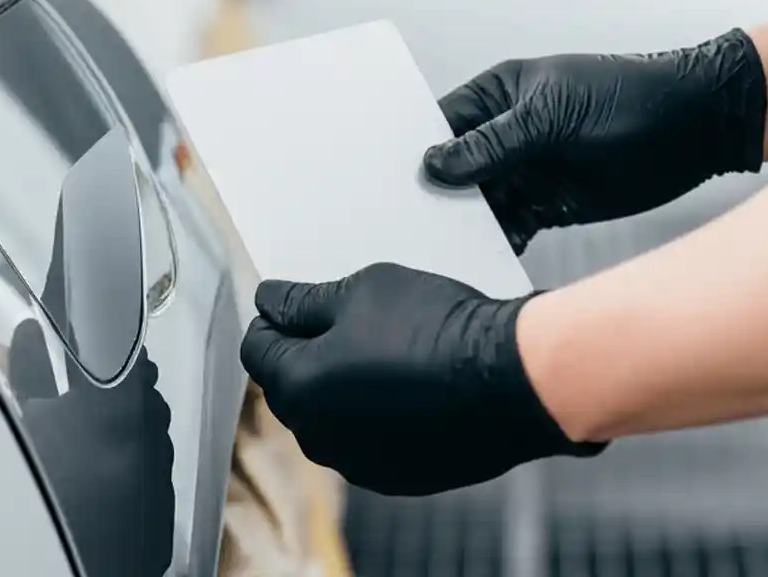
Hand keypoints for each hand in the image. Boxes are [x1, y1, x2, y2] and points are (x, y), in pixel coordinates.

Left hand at [240, 263, 602, 495]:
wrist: (511, 379)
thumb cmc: (438, 329)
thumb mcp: (361, 290)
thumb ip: (304, 301)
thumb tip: (272, 301)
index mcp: (298, 387)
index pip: (255, 348)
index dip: (272, 317)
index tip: (290, 300)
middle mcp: (318, 435)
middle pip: (288, 386)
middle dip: (303, 353)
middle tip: (341, 320)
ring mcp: (357, 462)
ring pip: (328, 416)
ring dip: (339, 386)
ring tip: (381, 350)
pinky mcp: (396, 477)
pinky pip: (367, 439)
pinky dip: (375, 414)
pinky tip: (407, 384)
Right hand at [423, 28, 767, 252]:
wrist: (697, 128)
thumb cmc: (628, 98)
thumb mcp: (552, 115)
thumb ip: (492, 144)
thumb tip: (435, 166)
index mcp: (495, 97)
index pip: (438, 127)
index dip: (414, 154)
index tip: (388, 184)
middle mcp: (502, 136)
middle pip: (452, 172)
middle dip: (433, 197)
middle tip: (403, 226)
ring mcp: (523, 172)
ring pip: (477, 205)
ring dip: (462, 227)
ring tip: (437, 251)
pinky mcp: (546, 206)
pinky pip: (509, 228)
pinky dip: (495, 244)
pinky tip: (478, 260)